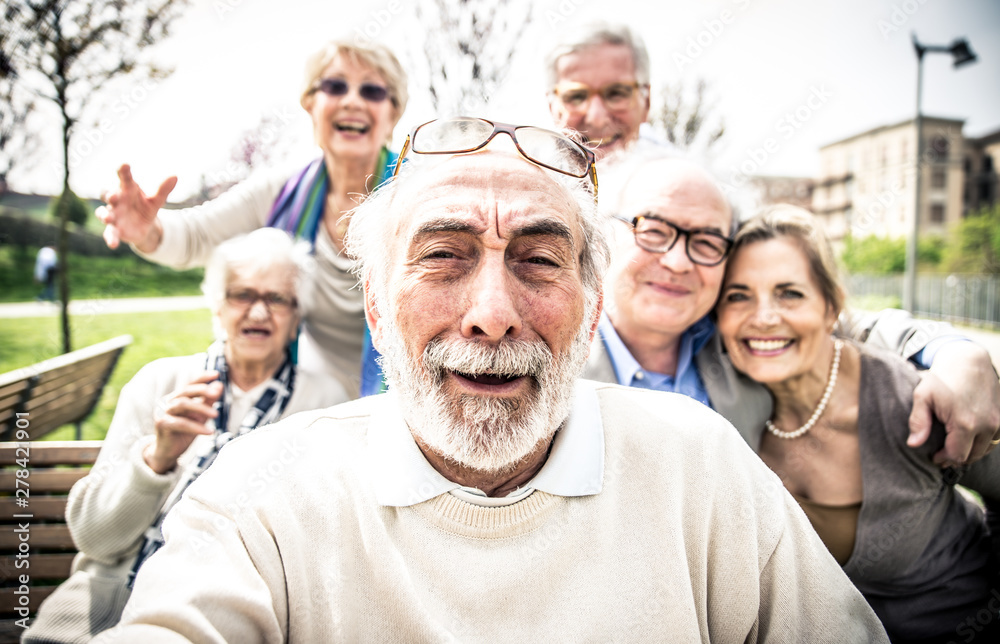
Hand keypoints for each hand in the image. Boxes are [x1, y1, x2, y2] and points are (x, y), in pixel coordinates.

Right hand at [97, 164, 176, 252]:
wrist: (144, 227)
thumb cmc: (146, 207)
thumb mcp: (156, 200)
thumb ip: (163, 190)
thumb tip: (175, 176)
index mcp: (127, 190)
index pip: (124, 179)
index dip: (123, 171)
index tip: (125, 164)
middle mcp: (117, 201)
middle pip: (108, 195)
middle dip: (109, 195)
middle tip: (113, 196)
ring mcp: (114, 215)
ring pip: (104, 213)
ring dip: (104, 215)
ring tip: (107, 218)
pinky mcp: (114, 229)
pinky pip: (109, 233)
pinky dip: (110, 238)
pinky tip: (113, 244)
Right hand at [145, 371, 222, 474]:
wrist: (168, 452)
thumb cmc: (184, 432)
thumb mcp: (200, 416)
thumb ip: (208, 401)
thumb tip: (219, 385)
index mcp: (177, 397)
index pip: (190, 384)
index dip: (202, 378)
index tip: (216, 374)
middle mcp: (168, 402)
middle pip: (185, 391)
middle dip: (202, 390)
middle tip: (217, 393)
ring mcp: (163, 412)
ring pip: (182, 404)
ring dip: (201, 408)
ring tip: (216, 415)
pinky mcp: (162, 424)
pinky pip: (181, 423)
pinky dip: (196, 427)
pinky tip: (209, 431)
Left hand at [907, 342, 999, 465]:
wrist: (968, 360)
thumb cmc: (942, 378)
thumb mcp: (922, 396)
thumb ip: (918, 422)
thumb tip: (913, 444)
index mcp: (965, 423)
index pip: (957, 455)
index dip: (943, 459)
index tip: (933, 456)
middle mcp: (986, 425)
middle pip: (972, 456)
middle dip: (955, 458)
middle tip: (941, 454)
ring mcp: (997, 421)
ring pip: (985, 450)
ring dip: (969, 451)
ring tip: (953, 446)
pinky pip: (994, 440)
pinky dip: (981, 443)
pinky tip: (967, 438)